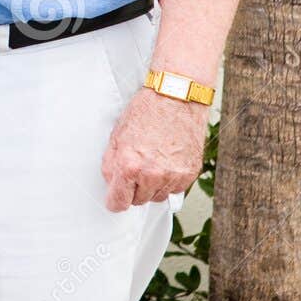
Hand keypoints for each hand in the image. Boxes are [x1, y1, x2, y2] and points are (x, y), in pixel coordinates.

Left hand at [100, 89, 206, 211]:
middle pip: (138, 201)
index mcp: (130, 166)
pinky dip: (169, 180)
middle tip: (134, 169)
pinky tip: (166, 161)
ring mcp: (173, 175)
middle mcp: (152, 174)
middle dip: (133, 189)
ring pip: (157, 196)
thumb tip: (110, 183)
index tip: (115, 199)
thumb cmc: (146, 112)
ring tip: (151, 161)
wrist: (176, 98)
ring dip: (152, 186)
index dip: (114, 201)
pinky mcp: (190, 173)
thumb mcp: (116, 136)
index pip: (119, 202)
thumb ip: (110, 164)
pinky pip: (175, 189)